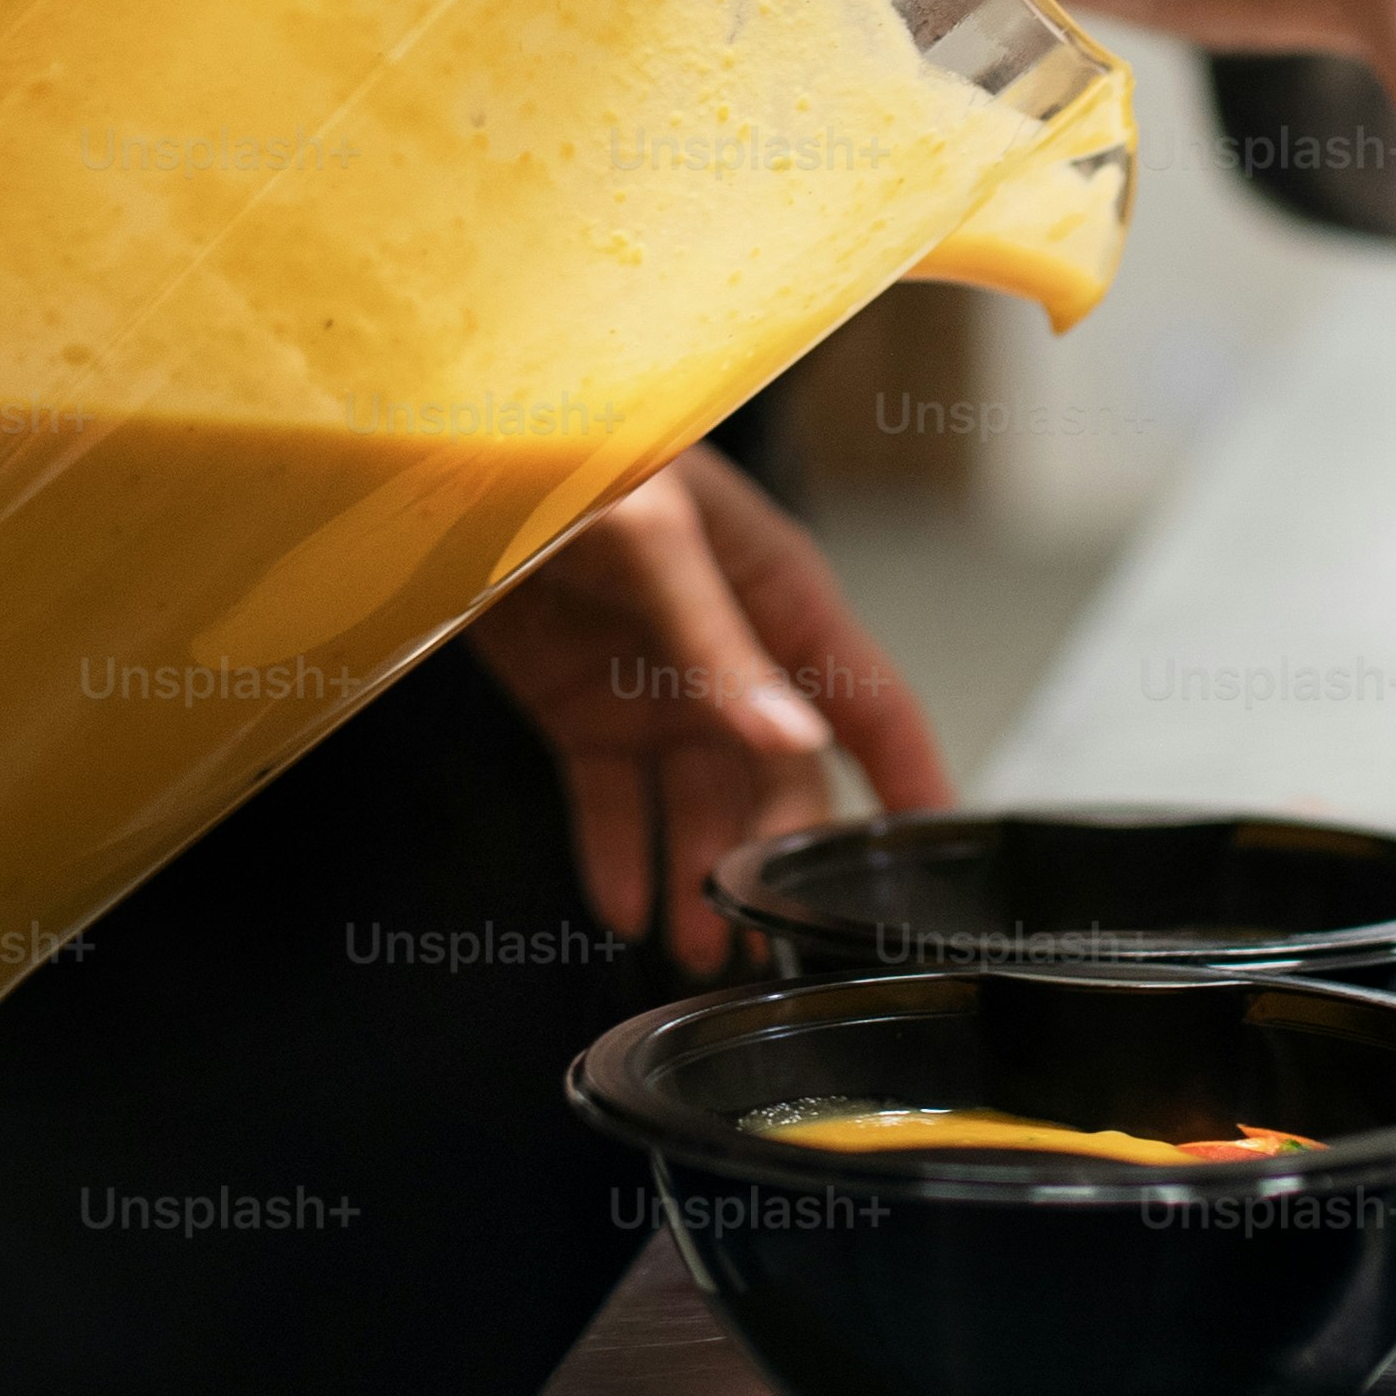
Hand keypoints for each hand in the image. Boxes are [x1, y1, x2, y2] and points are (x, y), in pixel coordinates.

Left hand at [471, 446, 953, 971]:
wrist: (452, 445)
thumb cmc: (575, 454)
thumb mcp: (656, 539)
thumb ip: (718, 642)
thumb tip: (794, 737)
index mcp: (776, 595)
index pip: (871, 703)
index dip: (912, 780)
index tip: (943, 862)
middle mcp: (727, 653)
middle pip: (782, 779)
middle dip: (783, 858)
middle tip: (775, 935)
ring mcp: (655, 687)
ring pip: (698, 806)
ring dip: (700, 876)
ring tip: (701, 950)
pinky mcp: (581, 709)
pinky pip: (612, 801)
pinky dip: (617, 858)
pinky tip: (624, 911)